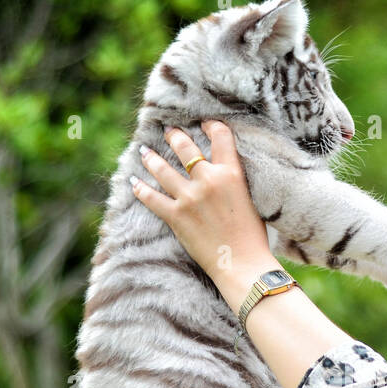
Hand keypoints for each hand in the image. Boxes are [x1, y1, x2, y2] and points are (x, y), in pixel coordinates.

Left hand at [131, 120, 274, 283]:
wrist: (243, 264)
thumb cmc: (253, 237)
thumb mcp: (251, 200)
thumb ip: (235, 183)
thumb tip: (225, 176)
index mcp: (232, 174)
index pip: (220, 138)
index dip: (212, 126)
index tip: (205, 123)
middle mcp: (208, 180)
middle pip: (186, 148)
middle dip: (175, 136)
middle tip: (169, 131)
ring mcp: (189, 198)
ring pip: (163, 169)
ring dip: (152, 158)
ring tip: (145, 150)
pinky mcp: (176, 216)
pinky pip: (152, 198)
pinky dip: (140, 189)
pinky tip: (134, 182)